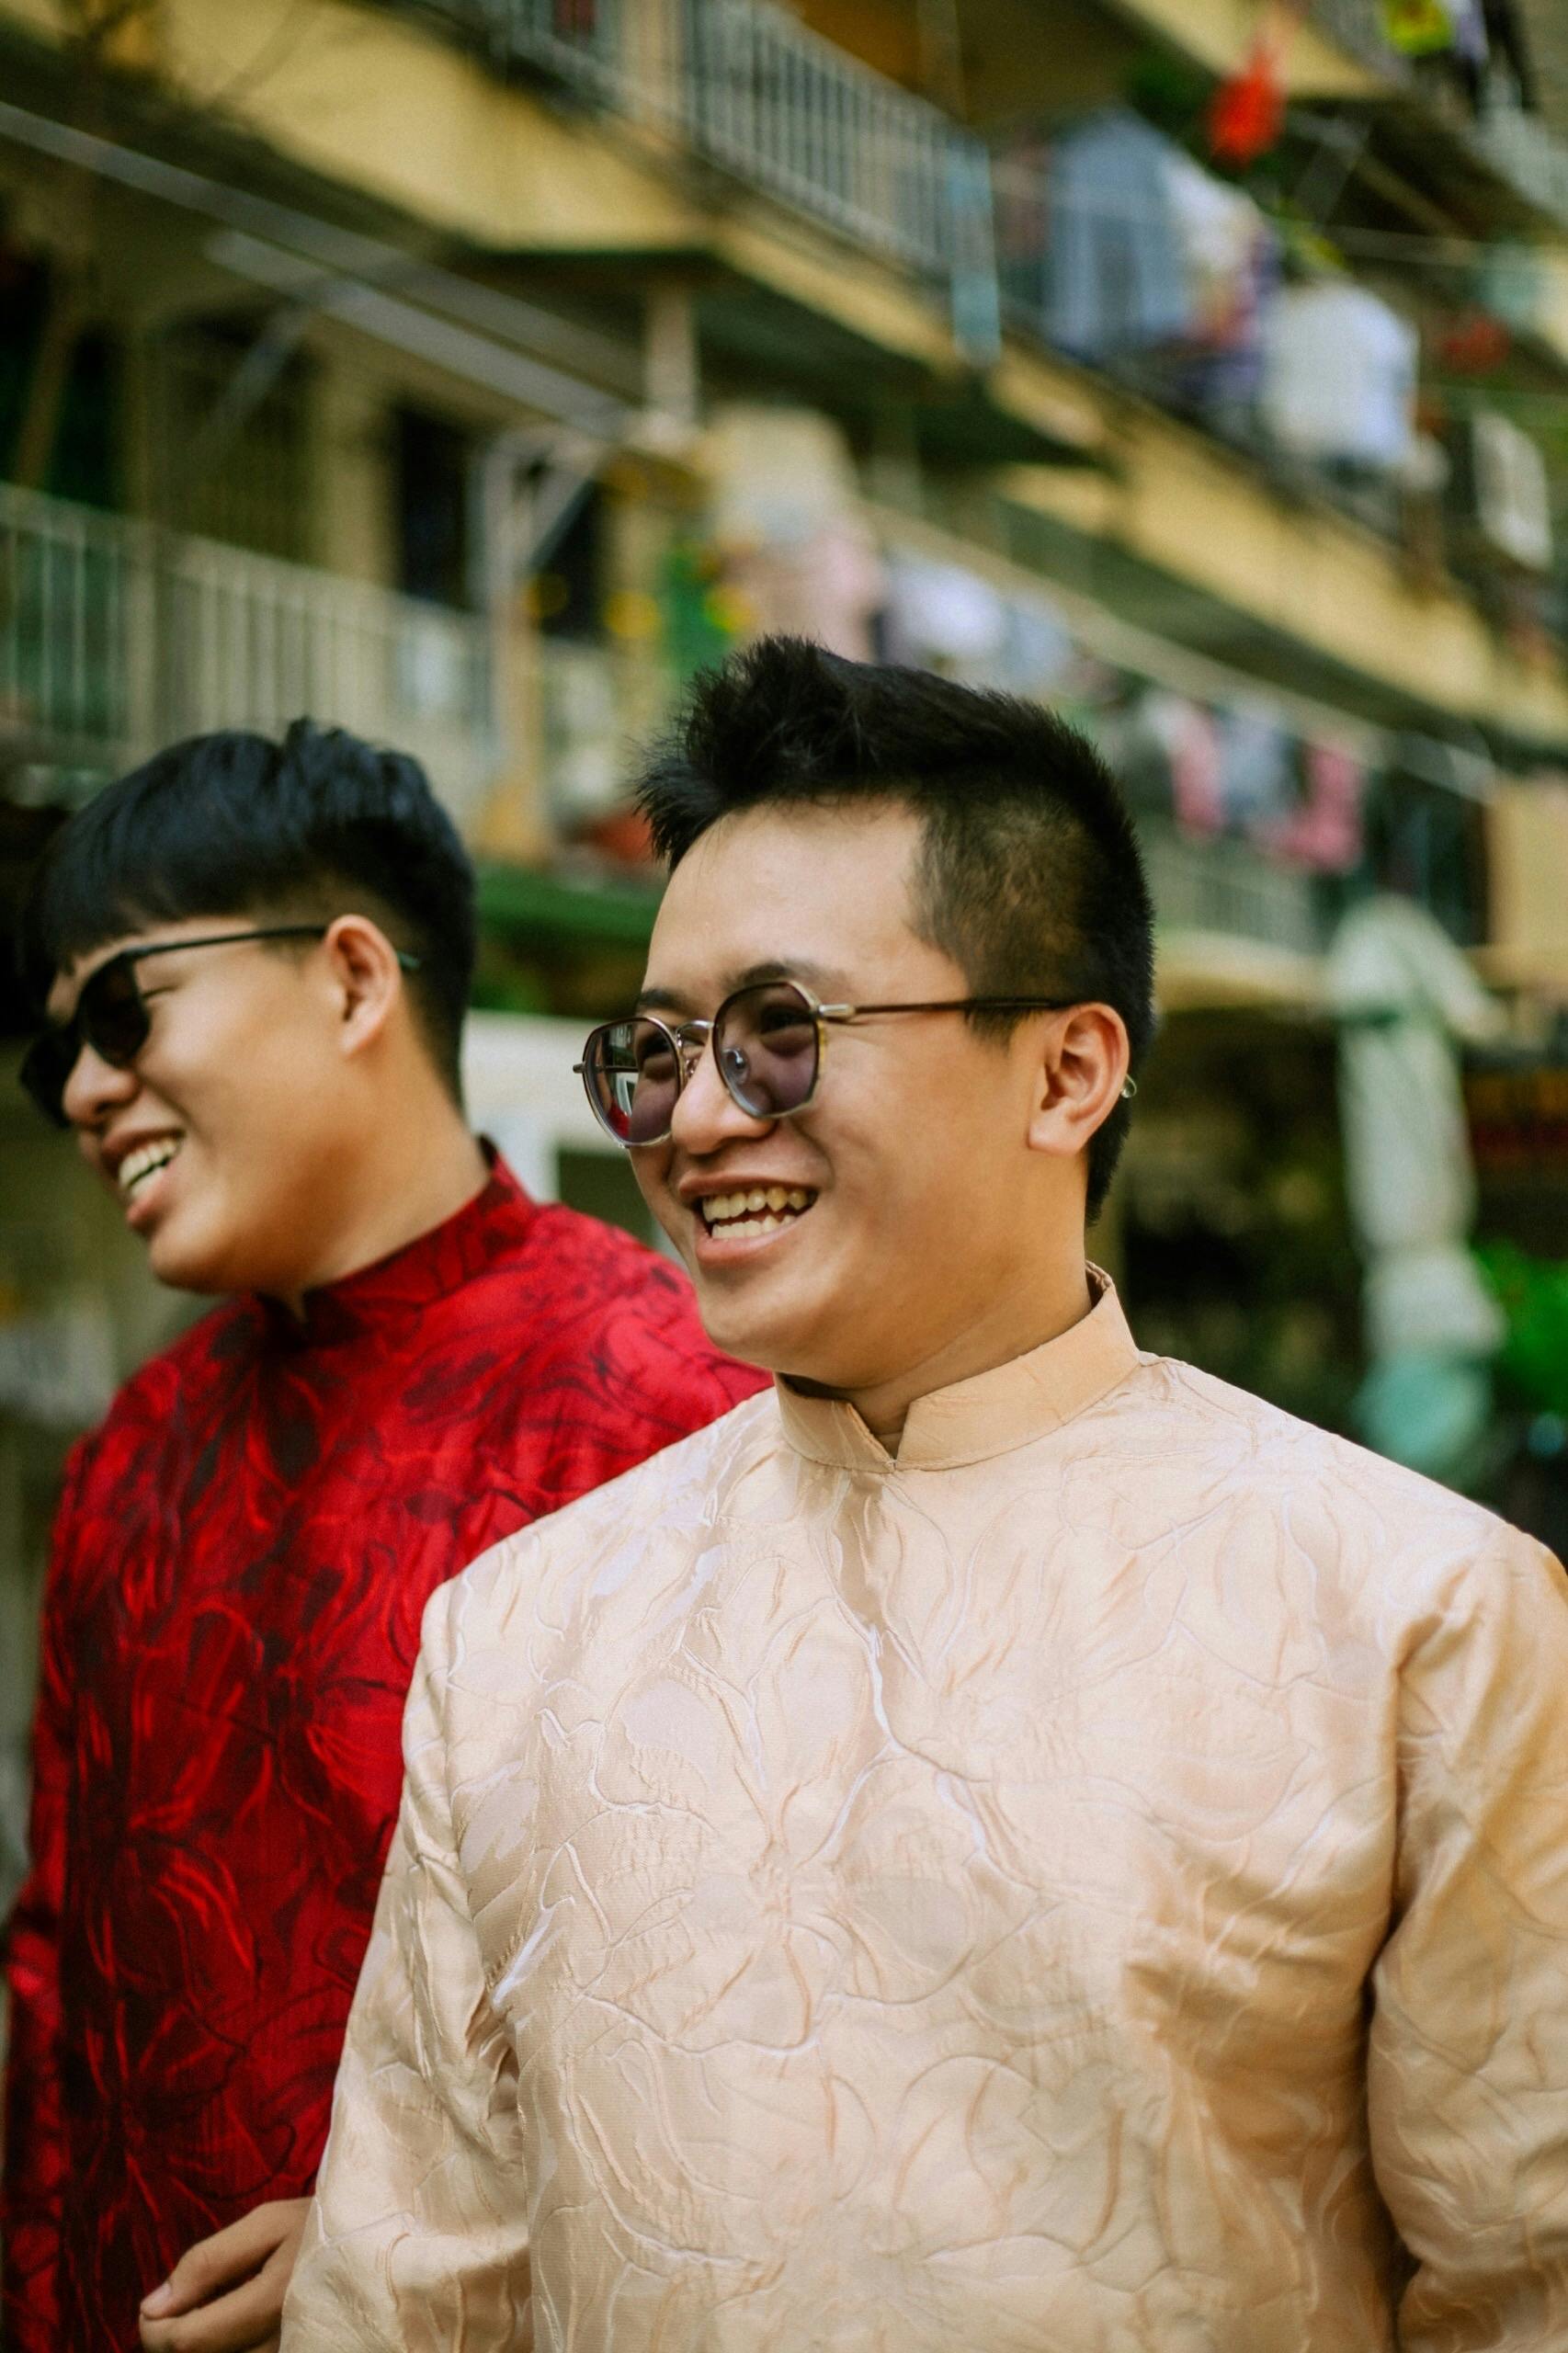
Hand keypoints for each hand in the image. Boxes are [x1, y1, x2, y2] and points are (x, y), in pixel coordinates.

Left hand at [139, 2198, 309, 2352]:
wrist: (375, 2243)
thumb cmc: (319, 2225)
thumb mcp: (267, 2223)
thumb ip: (207, 2262)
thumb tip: (152, 2306)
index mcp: (271, 2302)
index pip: (188, 2342)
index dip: (154, 2330)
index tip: (152, 2307)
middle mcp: (281, 2344)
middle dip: (172, 2338)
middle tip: (179, 2305)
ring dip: (199, 2346)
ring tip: (210, 2312)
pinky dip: (224, 2349)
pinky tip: (231, 2326)